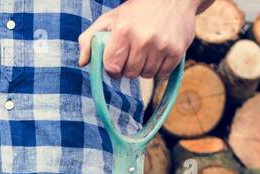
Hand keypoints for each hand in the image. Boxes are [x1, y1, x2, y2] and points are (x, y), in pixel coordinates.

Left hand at [78, 0, 198, 79]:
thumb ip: (90, 38)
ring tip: (146, 52)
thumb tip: (83, 62)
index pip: (112, 67)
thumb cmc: (136, 11)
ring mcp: (161, 45)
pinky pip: (162, 74)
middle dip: (129, 68)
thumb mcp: (110, 19)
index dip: (112, 68)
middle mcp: (143, 38)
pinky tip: (158, 54)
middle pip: (130, 74)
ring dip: (144, 69)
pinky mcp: (176, 51)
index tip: (116, 61)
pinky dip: (159, 69)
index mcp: (123, 30)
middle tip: (133, 54)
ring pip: (147, 75)